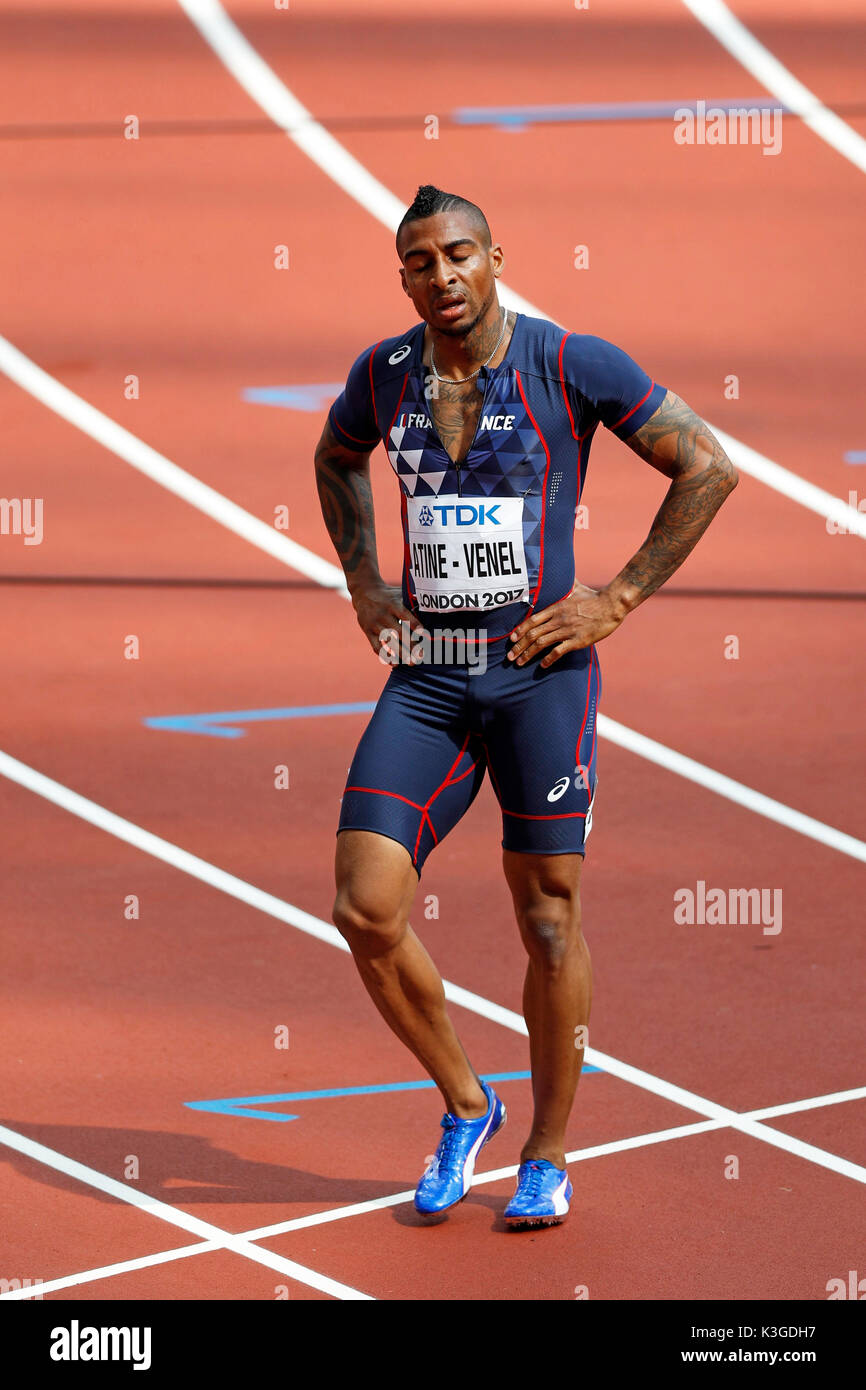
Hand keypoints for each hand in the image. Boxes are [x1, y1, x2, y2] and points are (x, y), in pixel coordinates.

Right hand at [352, 582, 425, 660]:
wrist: (364, 592)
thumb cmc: (389, 595)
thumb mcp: (399, 593)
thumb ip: (412, 602)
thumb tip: (432, 609)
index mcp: (393, 604)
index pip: (405, 616)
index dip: (415, 625)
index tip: (425, 635)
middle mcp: (383, 614)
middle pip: (398, 632)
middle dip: (411, 646)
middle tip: (421, 657)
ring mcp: (374, 624)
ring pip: (388, 642)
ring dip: (400, 654)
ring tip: (411, 663)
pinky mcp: (368, 631)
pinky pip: (376, 646)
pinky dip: (385, 656)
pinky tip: (395, 664)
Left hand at [508, 580, 625, 667]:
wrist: (612, 605)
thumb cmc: (595, 597)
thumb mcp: (576, 588)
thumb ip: (566, 585)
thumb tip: (563, 574)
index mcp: (556, 608)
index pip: (532, 620)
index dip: (520, 630)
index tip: (511, 639)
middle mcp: (558, 619)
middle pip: (532, 634)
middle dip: (519, 646)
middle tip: (510, 656)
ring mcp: (567, 630)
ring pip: (541, 644)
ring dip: (528, 654)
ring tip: (520, 663)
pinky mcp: (577, 640)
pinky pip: (558, 651)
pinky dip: (548, 659)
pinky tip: (542, 665)